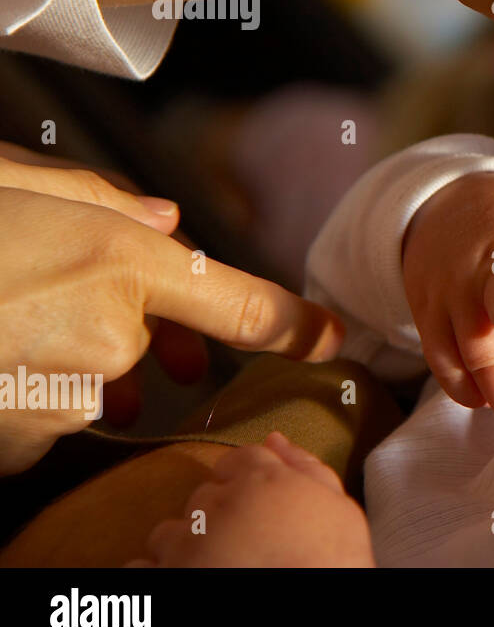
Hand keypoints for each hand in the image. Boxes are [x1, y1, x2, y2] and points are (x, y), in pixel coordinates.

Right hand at [0, 151, 342, 474]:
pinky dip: (28, 396)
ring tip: (15, 326)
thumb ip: (99, 197)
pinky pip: (48, 419)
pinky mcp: (20, 444)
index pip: (242, 305)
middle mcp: (108, 340)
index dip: (294, 325)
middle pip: (146, 339)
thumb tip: (163, 218)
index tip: (329, 338)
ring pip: (94, 383)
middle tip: (74, 298)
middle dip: (124, 326)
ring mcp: (64, 401)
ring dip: (71, 364)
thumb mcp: (11, 183)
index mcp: (119, 264)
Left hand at [131, 432, 374, 566]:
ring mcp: (186, 547)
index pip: (239, 459)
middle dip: (219, 516)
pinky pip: (141, 569)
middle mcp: (216, 506)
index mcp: (261, 479)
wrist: (315, 611)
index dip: (249, 483)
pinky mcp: (166, 579)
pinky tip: (183, 578)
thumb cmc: (334, 562)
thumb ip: (306, 467)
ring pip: (168, 532)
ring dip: (185, 545)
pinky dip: (157, 573)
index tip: (259, 507)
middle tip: (245, 543)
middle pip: (204, 496)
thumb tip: (276, 438)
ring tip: (213, 567)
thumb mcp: (340, 509)